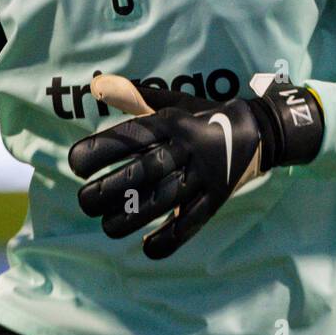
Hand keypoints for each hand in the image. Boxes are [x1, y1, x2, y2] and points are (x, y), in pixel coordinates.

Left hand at [68, 73, 323, 258]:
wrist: (260, 130)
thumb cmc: (203, 115)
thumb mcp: (172, 101)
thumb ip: (134, 96)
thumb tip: (96, 85)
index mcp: (173, 121)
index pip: (133, 135)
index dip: (102, 149)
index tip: (75, 164)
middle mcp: (188, 146)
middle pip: (147, 170)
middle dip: (111, 188)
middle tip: (84, 201)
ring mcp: (205, 173)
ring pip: (167, 199)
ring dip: (134, 217)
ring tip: (107, 228)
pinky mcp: (219, 196)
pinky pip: (194, 221)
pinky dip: (171, 238)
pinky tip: (148, 249)